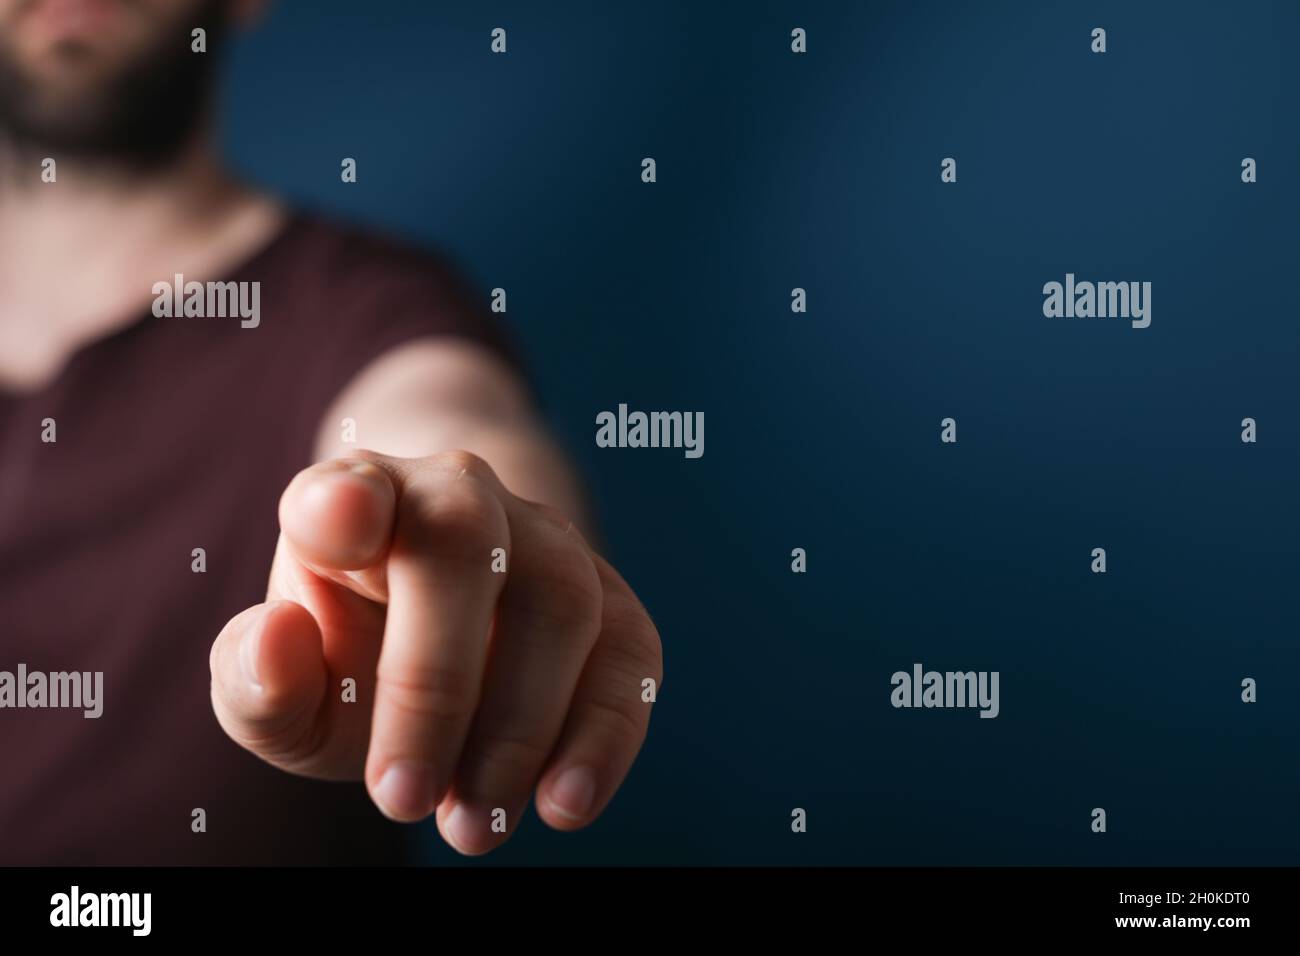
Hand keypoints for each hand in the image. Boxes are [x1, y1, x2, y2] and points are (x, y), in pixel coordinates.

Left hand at [209, 450, 661, 854]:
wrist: (448, 629)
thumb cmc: (350, 653)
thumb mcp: (280, 681)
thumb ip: (255, 675)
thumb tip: (279, 638)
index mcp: (355, 503)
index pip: (349, 483)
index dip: (345, 501)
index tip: (337, 527)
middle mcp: (457, 499)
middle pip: (465, 545)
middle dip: (436, 681)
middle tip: (403, 801)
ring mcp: (546, 541)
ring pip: (561, 600)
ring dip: (521, 727)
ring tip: (475, 824)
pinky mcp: (611, 599)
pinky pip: (630, 652)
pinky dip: (606, 734)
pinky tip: (564, 805)